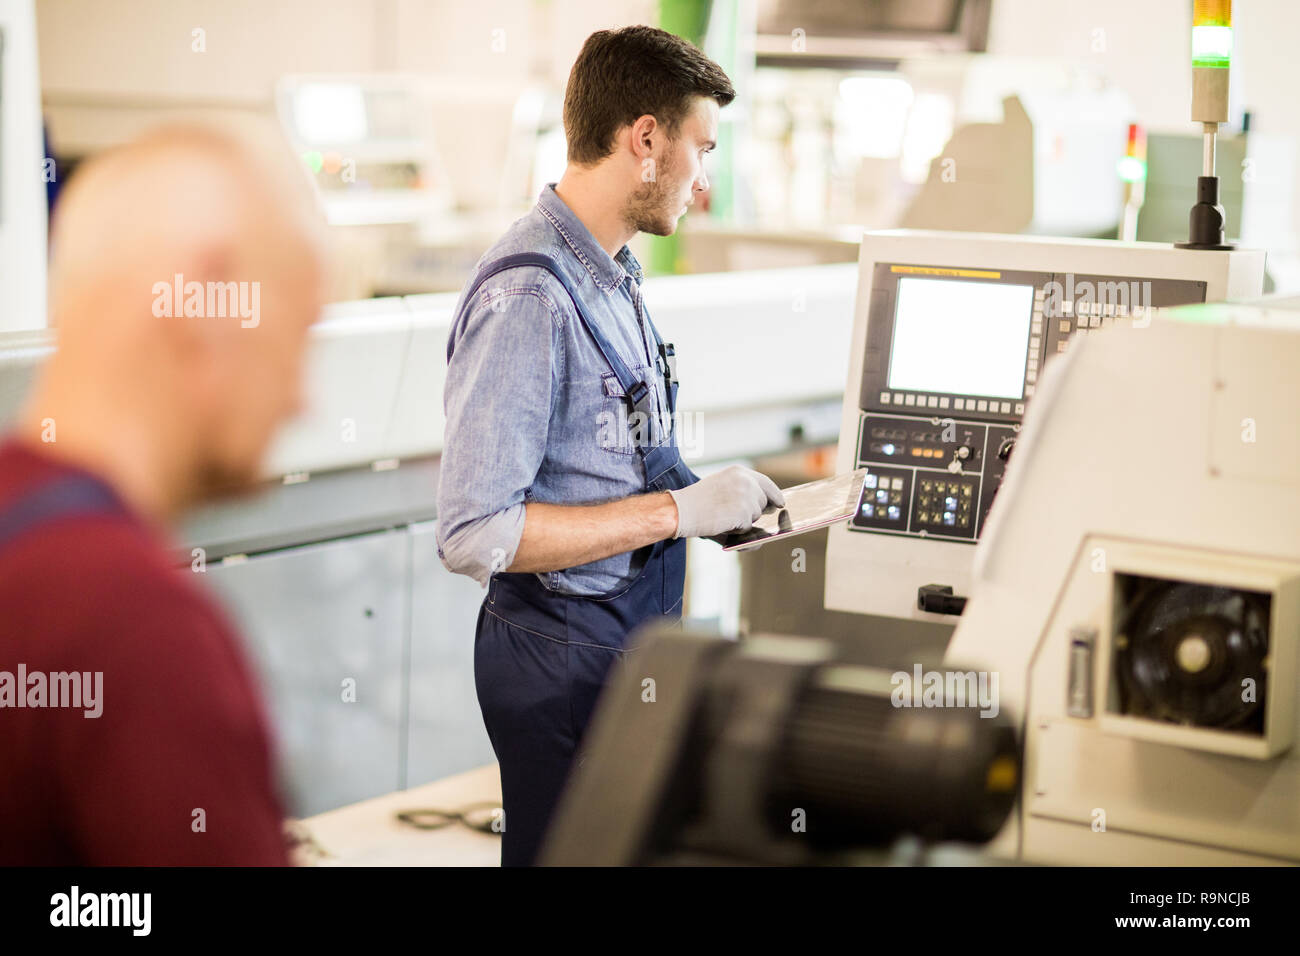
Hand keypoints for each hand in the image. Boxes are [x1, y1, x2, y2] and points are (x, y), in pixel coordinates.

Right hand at [666, 465, 784, 538]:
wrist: (682, 510)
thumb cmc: (697, 503)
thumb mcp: (722, 492)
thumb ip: (744, 499)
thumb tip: (766, 518)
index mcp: (739, 472)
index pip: (765, 483)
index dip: (774, 494)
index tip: (780, 503)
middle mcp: (746, 481)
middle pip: (764, 501)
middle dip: (755, 511)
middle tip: (735, 515)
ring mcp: (747, 496)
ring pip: (756, 516)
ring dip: (743, 521)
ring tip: (722, 516)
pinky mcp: (744, 512)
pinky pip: (748, 527)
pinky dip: (737, 530)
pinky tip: (721, 522)